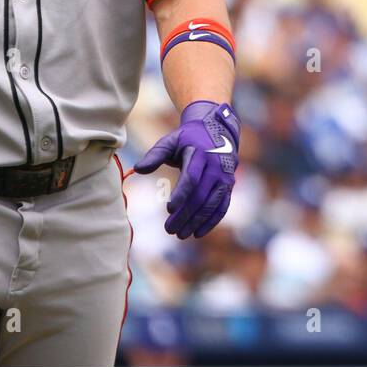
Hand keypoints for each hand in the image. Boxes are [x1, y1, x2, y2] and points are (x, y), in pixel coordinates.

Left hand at [134, 100, 238, 238]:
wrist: (217, 131)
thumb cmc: (188, 139)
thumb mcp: (171, 141)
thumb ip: (155, 154)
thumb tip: (137, 169)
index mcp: (200, 154)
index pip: (191, 178)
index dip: (181, 194)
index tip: (169, 209)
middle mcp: (216, 167)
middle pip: (200, 196)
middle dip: (185, 215)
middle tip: (169, 230)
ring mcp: (225, 178)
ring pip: (211, 204)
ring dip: (196, 222)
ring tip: (180, 234)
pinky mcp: (229, 186)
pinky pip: (222, 207)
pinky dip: (211, 221)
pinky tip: (198, 233)